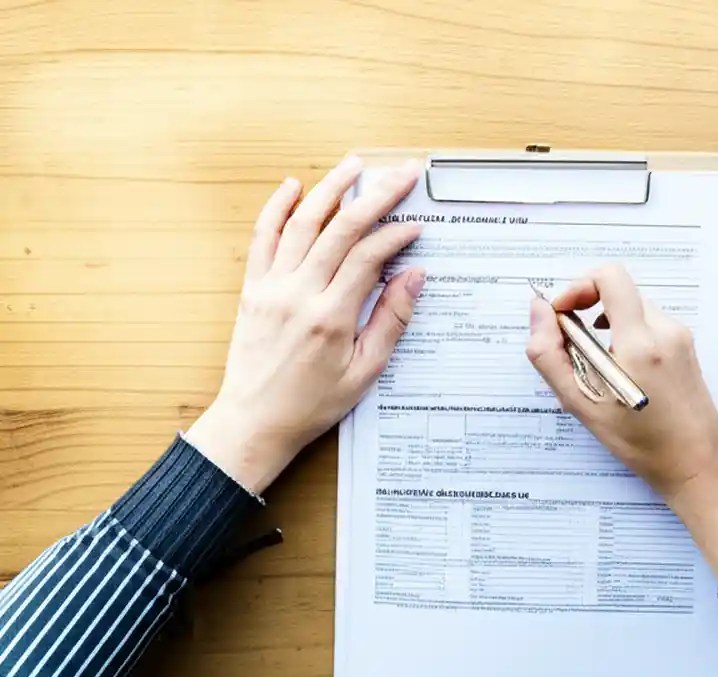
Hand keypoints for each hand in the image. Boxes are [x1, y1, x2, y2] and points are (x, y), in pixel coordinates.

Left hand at [186, 157, 424, 492]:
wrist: (254, 422)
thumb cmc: (311, 404)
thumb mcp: (364, 372)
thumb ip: (390, 320)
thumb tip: (414, 277)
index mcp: (331, 317)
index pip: (369, 257)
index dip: (396, 235)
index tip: (415, 225)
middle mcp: (299, 294)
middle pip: (341, 229)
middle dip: (375, 196)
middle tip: (399, 174)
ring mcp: (272, 287)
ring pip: (303, 223)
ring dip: (330, 189)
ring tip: (352, 165)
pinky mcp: (253, 288)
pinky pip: (263, 238)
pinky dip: (277, 208)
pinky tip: (293, 187)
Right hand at [526, 264, 717, 587]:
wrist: (696, 465)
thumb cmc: (642, 444)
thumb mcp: (581, 405)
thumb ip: (551, 354)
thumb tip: (539, 311)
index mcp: (640, 341)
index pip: (610, 277)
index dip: (577, 286)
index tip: (561, 314)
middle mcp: (665, 330)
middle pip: (617, 291)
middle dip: (587, 309)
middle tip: (573, 349)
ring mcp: (680, 337)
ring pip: (631, 308)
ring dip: (606, 327)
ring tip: (596, 369)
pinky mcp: (685, 347)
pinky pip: (647, 325)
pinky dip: (625, 338)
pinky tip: (619, 373)